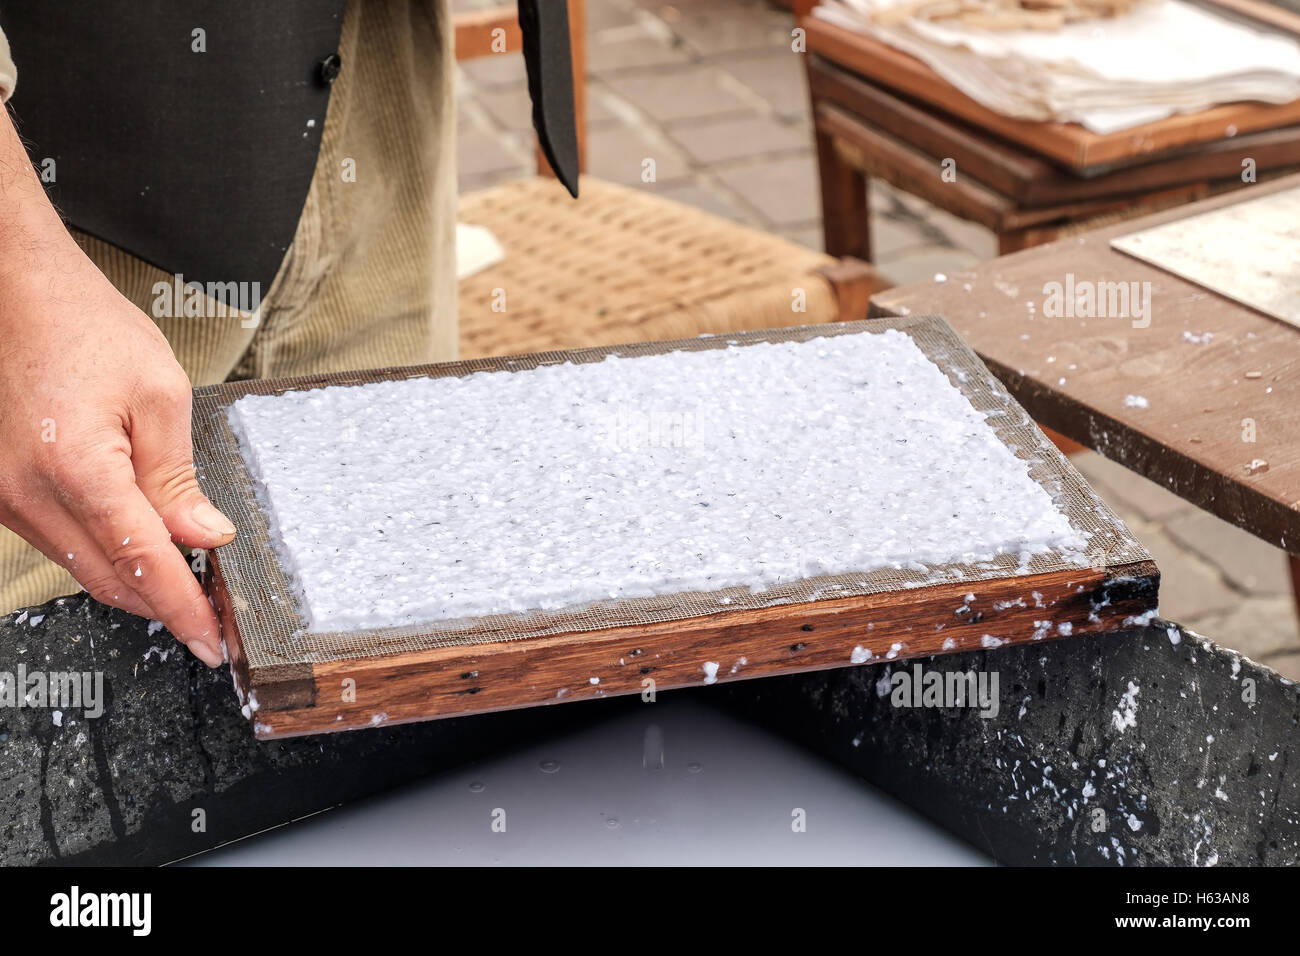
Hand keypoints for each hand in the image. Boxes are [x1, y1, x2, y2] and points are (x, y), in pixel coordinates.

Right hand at [0, 108, 232, 665]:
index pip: (145, 564)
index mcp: (78, 471)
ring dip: (135, 582)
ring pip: (82, 567)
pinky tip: (138, 546)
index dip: (185, 612)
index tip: (214, 642)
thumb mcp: (158, 392)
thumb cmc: (80, 324)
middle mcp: (30, 495)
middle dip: (166, 605)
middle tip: (213, 619)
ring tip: (187, 585)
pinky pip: (57, 541)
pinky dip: (102, 553)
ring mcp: (6, 497)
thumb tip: (207, 536)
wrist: (9, 289)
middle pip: (111, 580)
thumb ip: (179, 478)